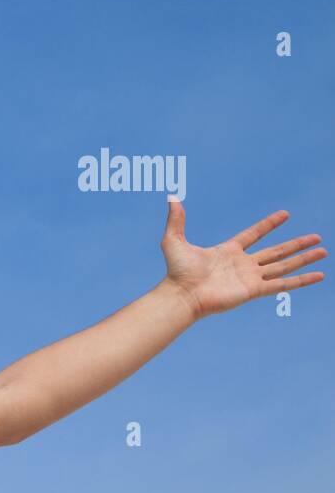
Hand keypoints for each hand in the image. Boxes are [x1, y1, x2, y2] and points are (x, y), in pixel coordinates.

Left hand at [161, 200, 325, 319]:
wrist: (181, 295)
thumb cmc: (177, 272)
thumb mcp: (174, 241)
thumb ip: (176, 220)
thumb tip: (171, 197)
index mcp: (228, 251)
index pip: (254, 234)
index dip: (269, 225)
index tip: (285, 214)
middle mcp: (243, 264)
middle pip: (277, 251)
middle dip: (297, 244)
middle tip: (317, 237)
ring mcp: (250, 278)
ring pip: (284, 266)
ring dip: (304, 259)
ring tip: (323, 251)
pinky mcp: (253, 291)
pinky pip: (283, 284)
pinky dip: (301, 280)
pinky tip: (318, 275)